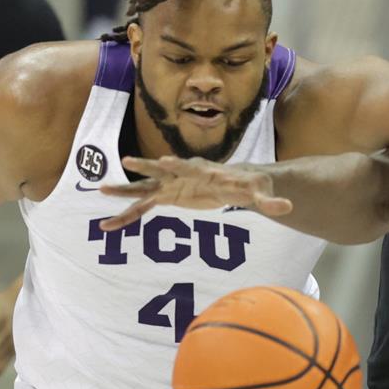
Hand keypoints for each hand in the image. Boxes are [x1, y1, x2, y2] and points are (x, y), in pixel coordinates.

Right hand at [98, 155, 292, 230]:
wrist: (236, 182)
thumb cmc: (247, 185)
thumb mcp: (259, 193)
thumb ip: (270, 201)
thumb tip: (288, 209)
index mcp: (201, 170)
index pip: (188, 166)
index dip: (176, 165)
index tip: (162, 161)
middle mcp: (181, 174)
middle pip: (160, 170)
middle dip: (144, 167)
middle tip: (126, 162)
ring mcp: (170, 186)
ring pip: (143, 188)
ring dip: (123, 191)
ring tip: (100, 191)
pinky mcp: (166, 198)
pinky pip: (142, 209)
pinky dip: (126, 217)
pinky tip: (108, 226)